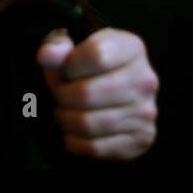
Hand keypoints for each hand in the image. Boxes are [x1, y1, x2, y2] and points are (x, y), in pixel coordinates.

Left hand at [36, 27, 157, 160]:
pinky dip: (75, 141)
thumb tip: (46, 56)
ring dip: (66, 119)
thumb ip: (57, 45)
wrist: (114, 89)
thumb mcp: (71, 44)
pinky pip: (95, 147)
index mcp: (131, 47)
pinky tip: (75, 129)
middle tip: (60, 94)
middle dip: (62, 95)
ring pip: (88, 123)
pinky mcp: (141, 139)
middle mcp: (145, 79)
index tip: (66, 70)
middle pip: (87, 93)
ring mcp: (146, 112)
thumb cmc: (89, 64)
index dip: (70, 65)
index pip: (96, 55)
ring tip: (65, 111)